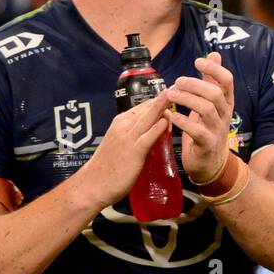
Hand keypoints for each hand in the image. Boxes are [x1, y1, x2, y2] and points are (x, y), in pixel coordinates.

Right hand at [70, 94, 171, 210]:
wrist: (92, 185)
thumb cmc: (107, 168)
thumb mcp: (120, 144)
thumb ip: (134, 136)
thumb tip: (151, 133)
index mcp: (120, 123)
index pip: (143, 107)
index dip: (159, 101)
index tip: (174, 94)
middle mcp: (123, 126)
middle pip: (147, 108)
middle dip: (164, 98)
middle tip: (180, 88)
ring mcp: (128, 138)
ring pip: (148, 118)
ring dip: (163, 107)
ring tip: (177, 96)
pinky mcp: (133, 152)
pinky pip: (147, 137)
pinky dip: (157, 128)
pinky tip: (166, 122)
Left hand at [166, 52, 235, 185]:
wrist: (210, 162)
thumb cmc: (207, 128)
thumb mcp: (211, 102)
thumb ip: (211, 79)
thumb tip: (214, 53)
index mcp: (226, 102)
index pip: (227, 80)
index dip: (214, 68)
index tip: (197, 61)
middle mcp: (224, 114)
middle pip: (215, 93)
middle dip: (195, 84)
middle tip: (177, 81)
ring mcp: (217, 130)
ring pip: (207, 109)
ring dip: (187, 99)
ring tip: (171, 95)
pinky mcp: (207, 144)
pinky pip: (198, 131)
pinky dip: (184, 122)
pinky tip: (172, 116)